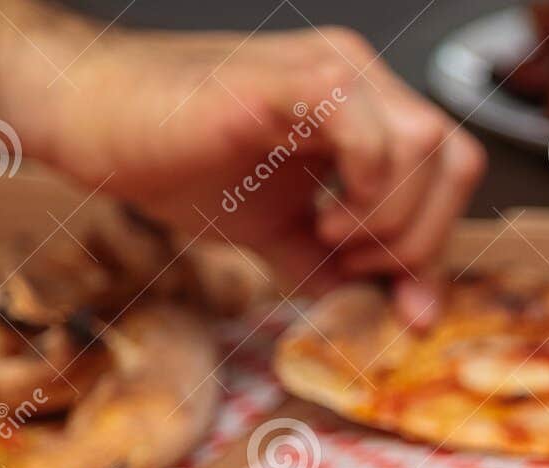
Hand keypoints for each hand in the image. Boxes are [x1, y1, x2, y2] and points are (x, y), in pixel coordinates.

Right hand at [0, 18, 483, 324]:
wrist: (93, 122)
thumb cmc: (179, 163)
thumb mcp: (281, 237)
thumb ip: (344, 272)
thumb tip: (408, 315)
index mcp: (368, 107)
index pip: (452, 169)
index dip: (436, 241)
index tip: (393, 294)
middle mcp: (361, 76)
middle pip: (455, 158)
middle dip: (420, 237)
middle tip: (356, 266)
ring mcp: (329, 70)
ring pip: (426, 144)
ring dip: (390, 218)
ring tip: (330, 240)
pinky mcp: (289, 81)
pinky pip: (370, 132)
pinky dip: (362, 192)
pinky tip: (319, 222)